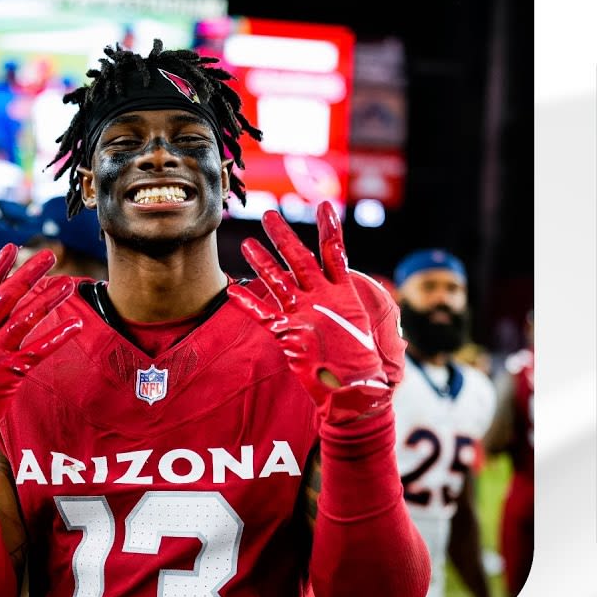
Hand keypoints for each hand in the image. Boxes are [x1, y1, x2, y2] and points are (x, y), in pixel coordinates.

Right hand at [0, 244, 81, 425]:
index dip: (0, 266)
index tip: (13, 247)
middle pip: (9, 295)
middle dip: (30, 273)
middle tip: (50, 256)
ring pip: (27, 318)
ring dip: (50, 299)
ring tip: (69, 284)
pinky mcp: (10, 370)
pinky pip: (39, 350)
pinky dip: (58, 336)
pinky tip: (76, 325)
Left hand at [229, 202, 404, 423]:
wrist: (357, 390)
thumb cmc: (363, 362)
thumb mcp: (364, 328)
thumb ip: (353, 308)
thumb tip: (355, 294)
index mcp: (345, 293)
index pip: (336, 252)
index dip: (330, 228)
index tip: (325, 206)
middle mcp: (323, 297)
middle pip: (300, 258)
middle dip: (282, 236)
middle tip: (268, 215)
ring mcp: (304, 313)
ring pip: (278, 280)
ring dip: (261, 261)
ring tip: (246, 243)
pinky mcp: (288, 333)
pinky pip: (262, 314)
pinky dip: (246, 302)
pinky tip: (231, 290)